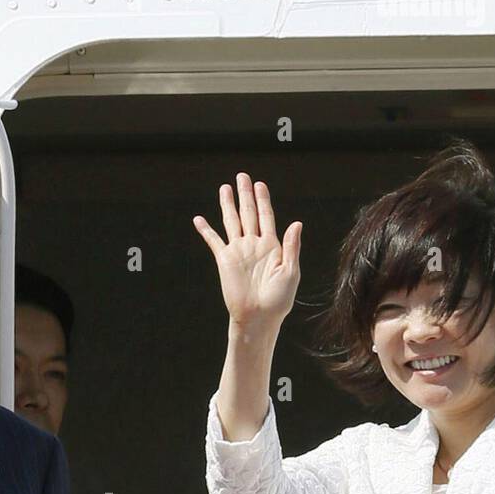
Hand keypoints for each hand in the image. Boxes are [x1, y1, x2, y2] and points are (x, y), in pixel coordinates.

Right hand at [192, 173, 301, 329]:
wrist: (258, 317)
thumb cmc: (278, 300)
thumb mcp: (291, 272)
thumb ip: (292, 246)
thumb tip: (296, 222)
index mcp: (272, 246)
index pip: (267, 216)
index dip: (263, 200)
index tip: (260, 184)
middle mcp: (254, 245)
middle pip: (248, 213)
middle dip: (245, 195)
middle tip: (242, 176)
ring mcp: (238, 251)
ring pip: (232, 221)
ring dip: (228, 204)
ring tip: (224, 188)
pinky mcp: (224, 260)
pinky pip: (213, 241)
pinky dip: (206, 230)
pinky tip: (198, 219)